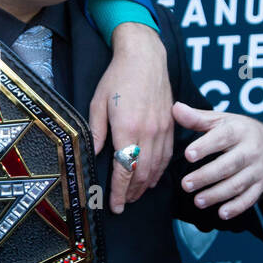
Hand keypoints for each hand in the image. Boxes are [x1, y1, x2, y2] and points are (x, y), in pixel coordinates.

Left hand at [89, 23, 173, 213]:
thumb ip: (96, 132)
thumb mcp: (97, 103)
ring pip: (156, 167)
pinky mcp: (170, 125)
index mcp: (127, 129)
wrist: (145, 57)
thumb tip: (91, 157)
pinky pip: (167, 155)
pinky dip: (160, 170)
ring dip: (146, 185)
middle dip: (132, 193)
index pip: (125, 170)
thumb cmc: (118, 77)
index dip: (119, 192)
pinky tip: (152, 177)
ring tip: (135, 195)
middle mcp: (148, 132)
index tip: (115, 206)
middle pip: (142, 173)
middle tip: (124, 204)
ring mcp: (162, 129)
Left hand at [174, 100, 262, 218]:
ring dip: (217, 194)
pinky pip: (250, 198)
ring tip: (197, 201)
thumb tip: (175, 108)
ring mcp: (257, 169)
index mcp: (239, 130)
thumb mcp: (219, 120)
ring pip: (238, 184)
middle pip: (229, 165)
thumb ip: (197, 118)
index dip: (206, 146)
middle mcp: (251, 150)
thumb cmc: (236, 130)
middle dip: (207, 176)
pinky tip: (221, 213)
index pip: (223, 137)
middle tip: (186, 185)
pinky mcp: (261, 185)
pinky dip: (237, 207)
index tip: (188, 155)